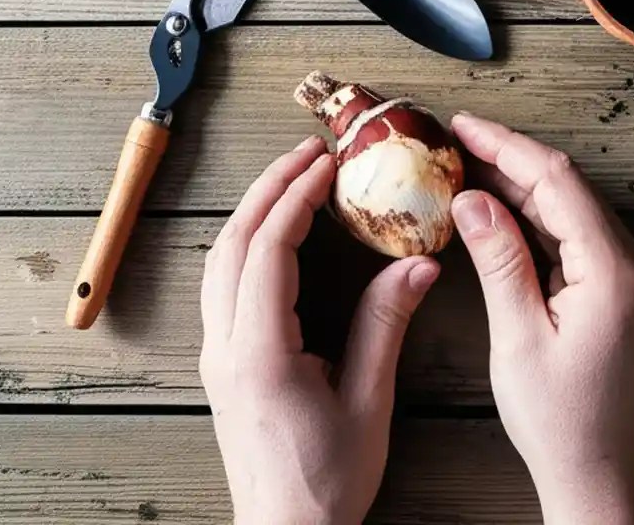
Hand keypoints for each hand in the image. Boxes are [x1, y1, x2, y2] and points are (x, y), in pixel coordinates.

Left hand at [200, 135, 440, 523]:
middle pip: (232, 243)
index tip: (326, 164)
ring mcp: (216, 355)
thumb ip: (386, 326)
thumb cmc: (327, 481)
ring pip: (218, 260)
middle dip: (268, 188)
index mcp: (261, 353)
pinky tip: (272, 234)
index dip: (297, 198)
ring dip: (252, 212)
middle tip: (307, 153)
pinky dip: (245, 243)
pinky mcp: (221, 363)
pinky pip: (221, 284)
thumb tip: (417, 264)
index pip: (269, 250)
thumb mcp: (368, 402)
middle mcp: (226, 347)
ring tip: (292, 180)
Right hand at [449, 113, 633, 524]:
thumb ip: (499, 259)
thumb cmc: (558, 420)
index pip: (559, 182)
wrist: (596, 474)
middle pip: (569, 190)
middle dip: (511, 160)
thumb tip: (472, 198)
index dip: (507, 146)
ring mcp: (632, 279)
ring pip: (572, 211)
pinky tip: (500, 210)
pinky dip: (537, 221)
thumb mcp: (518, 335)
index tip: (464, 126)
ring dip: (522, 188)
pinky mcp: (621, 293)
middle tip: (456, 141)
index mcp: (616, 271)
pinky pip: (577, 239)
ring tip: (468, 166)